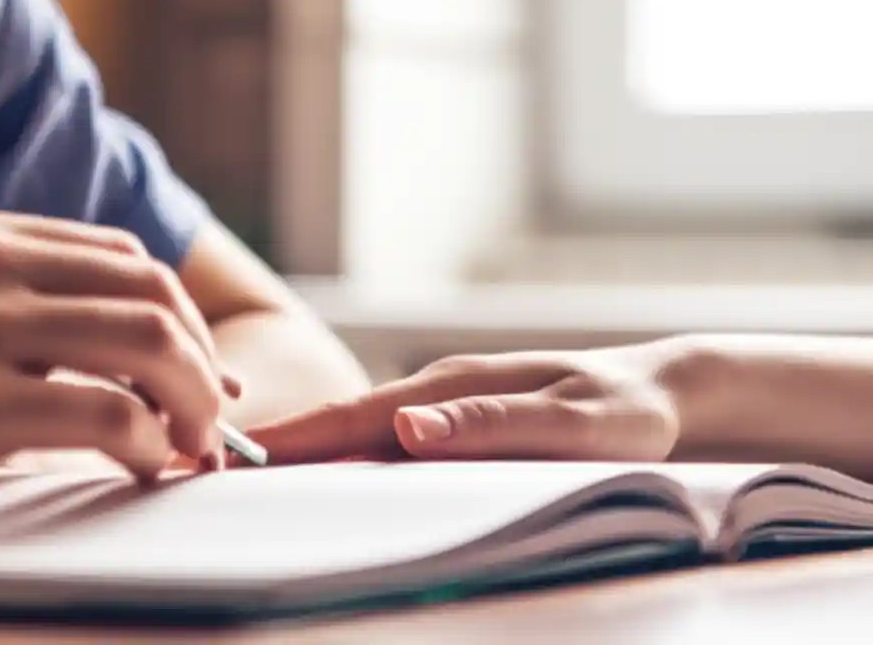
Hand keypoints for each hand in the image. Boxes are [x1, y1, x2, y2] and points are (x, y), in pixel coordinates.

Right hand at [0, 205, 235, 535]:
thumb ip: (7, 304)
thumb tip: (118, 355)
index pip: (123, 257)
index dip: (181, 317)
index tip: (203, 371)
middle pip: (151, 292)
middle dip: (202, 360)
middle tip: (211, 419)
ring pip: (147, 341)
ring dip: (193, 402)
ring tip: (193, 449)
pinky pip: (107, 414)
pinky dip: (148, 444)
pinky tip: (142, 467)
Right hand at [246, 341, 698, 463]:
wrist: (663, 388)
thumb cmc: (627, 408)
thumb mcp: (575, 422)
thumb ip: (495, 425)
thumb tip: (407, 428)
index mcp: (455, 388)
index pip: (357, 418)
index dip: (295, 441)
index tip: (233, 459)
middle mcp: (441, 392)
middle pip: (344, 425)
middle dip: (280, 449)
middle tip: (208, 473)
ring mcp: (449, 405)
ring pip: (363, 434)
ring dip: (310, 456)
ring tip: (250, 485)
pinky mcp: (461, 423)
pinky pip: (391, 444)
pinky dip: (351, 459)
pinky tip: (333, 481)